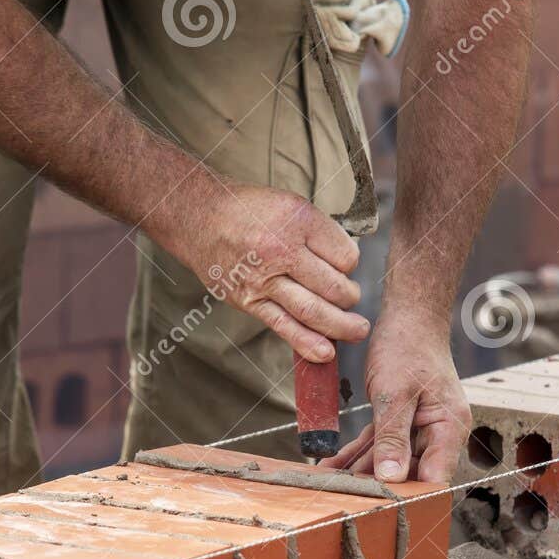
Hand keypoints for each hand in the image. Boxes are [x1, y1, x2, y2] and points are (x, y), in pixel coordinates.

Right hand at [166, 182, 368, 361]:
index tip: (345, 265)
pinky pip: (283, 325)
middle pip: (333, 286)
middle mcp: (280, 249)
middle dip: (350, 297)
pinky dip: (307, 342)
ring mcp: (263, 279)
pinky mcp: (249, 300)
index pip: (345, 255)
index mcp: (298, 221)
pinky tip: (326, 354)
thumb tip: (348, 264)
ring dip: (340, 326)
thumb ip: (320, 233)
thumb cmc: (250, 211)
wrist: (200, 218)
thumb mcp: (291, 205)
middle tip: (352, 298)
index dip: (351, 264)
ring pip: (312, 310)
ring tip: (358, 331)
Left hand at [322, 305, 469, 482]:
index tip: (381, 506)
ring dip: (361, 472)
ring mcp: (420, 427)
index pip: (435, 476)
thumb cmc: (409, 347)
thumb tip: (392, 478)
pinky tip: (334, 466)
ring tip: (331, 486)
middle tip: (346, 499)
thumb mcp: (395, 394)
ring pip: (389, 459)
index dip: (411, 494)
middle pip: (411, 472)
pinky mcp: (401, 420)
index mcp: (449, 427)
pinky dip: (357, 453)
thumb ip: (392, 438)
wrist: (408, 316)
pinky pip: (379, 443)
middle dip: (379, 486)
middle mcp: (439, 432)